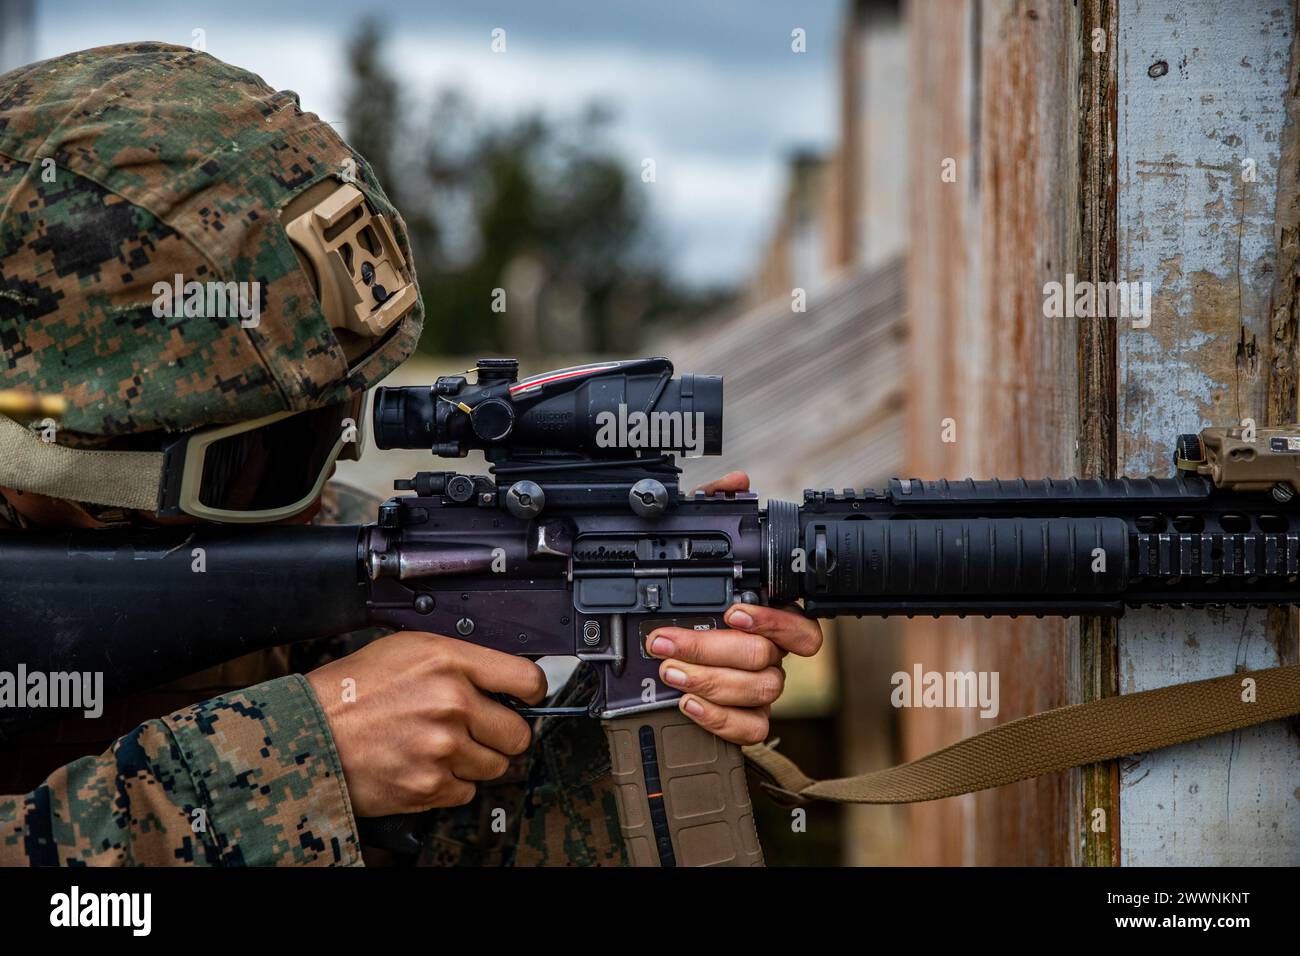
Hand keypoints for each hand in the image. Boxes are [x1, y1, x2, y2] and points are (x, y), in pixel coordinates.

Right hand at [306, 631, 545, 816]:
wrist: (308, 732)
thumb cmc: (351, 691)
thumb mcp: (408, 650)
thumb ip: (459, 661)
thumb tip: (499, 677)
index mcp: (449, 661)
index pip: (526, 679)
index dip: (531, 692)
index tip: (527, 698)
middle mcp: (451, 702)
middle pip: (518, 733)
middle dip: (502, 734)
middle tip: (479, 730)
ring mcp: (443, 747)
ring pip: (495, 766)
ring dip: (475, 761)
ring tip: (441, 747)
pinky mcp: (430, 785)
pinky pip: (466, 792)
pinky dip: (450, 784)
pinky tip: (425, 765)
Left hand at [645, 471, 822, 745]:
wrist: (656, 654)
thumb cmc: (687, 598)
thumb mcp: (692, 547)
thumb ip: (713, 510)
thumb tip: (738, 482)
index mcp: (769, 618)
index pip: (802, 625)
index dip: (774, 620)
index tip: (732, 610)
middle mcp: (772, 655)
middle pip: (765, 657)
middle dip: (710, 648)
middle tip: (664, 640)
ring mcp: (763, 689)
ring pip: (760, 692)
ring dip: (710, 680)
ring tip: (669, 670)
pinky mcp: (747, 720)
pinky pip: (750, 728)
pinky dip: (719, 718)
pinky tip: (688, 702)